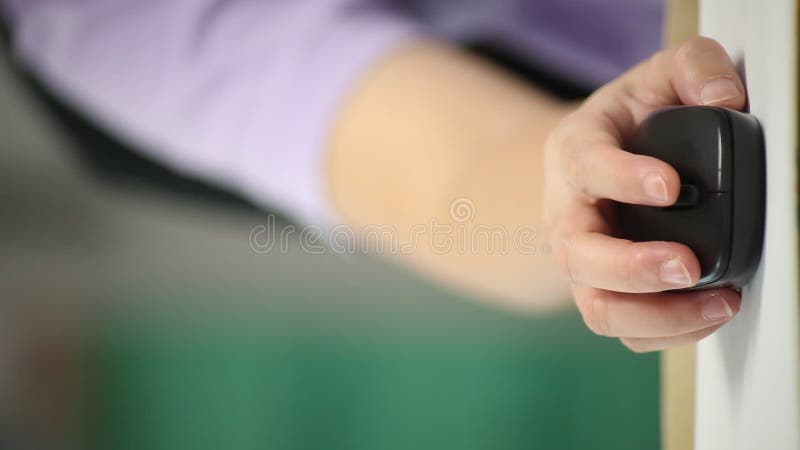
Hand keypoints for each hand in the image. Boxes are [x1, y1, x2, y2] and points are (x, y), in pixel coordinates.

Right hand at [544, 37, 746, 351]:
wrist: (599, 159)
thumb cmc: (630, 122)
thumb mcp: (659, 77)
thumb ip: (694, 67)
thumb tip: (726, 99)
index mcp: (574, 152)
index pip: (584, 165)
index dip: (622, 179)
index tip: (670, 185)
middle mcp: (568, 212)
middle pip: (577, 255)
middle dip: (632, 268)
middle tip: (687, 265)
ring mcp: (582, 258)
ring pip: (596, 305)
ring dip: (654, 313)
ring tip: (717, 301)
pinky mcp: (603, 289)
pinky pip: (623, 327)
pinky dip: (665, 332)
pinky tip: (707, 313)